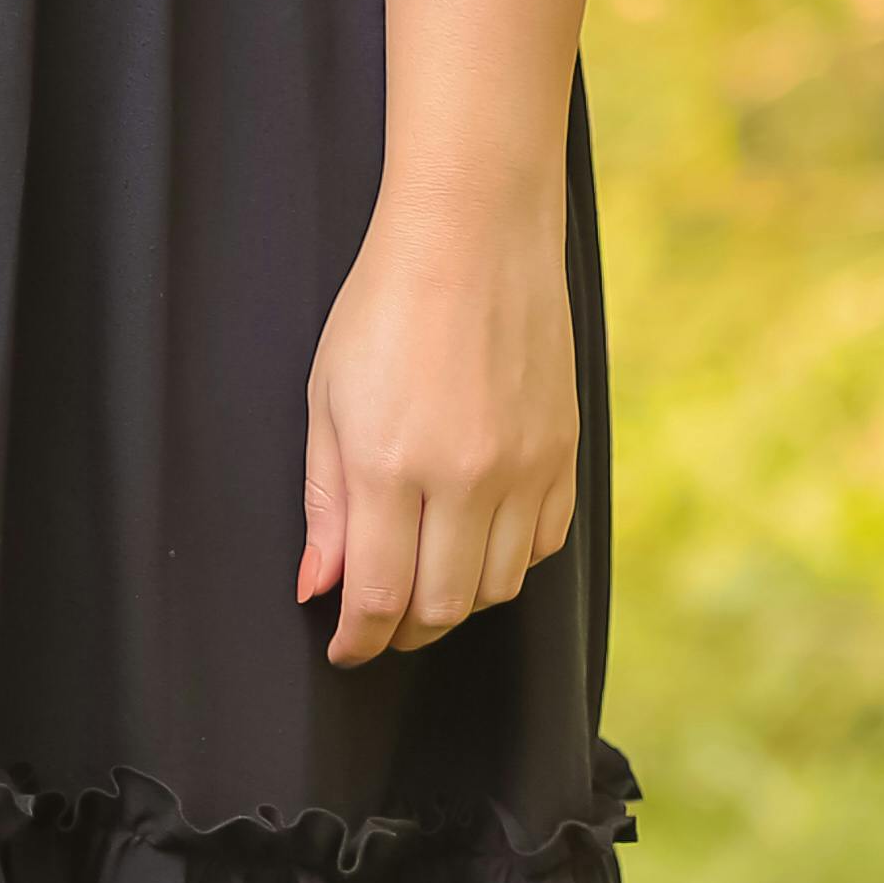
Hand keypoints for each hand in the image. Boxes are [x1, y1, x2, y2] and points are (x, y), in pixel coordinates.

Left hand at [299, 182, 578, 662]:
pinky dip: (509, 562)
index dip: (358, 640)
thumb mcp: (326, 399)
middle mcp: (465, 476)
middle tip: (379, 623)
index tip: (345, 649)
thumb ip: (324, 502)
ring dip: (457, 602)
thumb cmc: (385, 305)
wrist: (476, 233)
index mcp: (390, 464)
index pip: (378, 595)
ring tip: (425, 581)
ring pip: (498, 587)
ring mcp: (525, 466)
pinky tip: (477, 541)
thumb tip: (319, 587)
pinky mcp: (565, 451)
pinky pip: (544, 544)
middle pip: (443, 606)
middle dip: (404, 631)